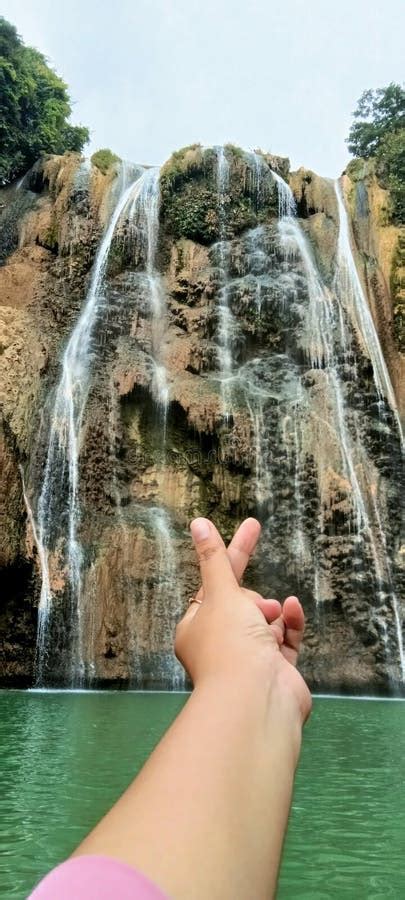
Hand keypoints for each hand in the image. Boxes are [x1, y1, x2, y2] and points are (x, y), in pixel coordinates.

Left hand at [175, 517, 310, 723]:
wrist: (257, 700)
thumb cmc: (229, 646)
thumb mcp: (221, 593)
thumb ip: (215, 558)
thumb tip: (198, 523)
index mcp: (196, 627)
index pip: (215, 581)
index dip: (234, 553)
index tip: (253, 525)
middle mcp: (220, 644)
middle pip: (243, 602)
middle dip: (254, 598)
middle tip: (255, 608)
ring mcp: (249, 659)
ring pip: (265, 621)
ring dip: (272, 612)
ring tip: (272, 617)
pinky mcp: (276, 670)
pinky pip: (285, 638)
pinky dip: (290, 623)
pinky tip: (292, 610)